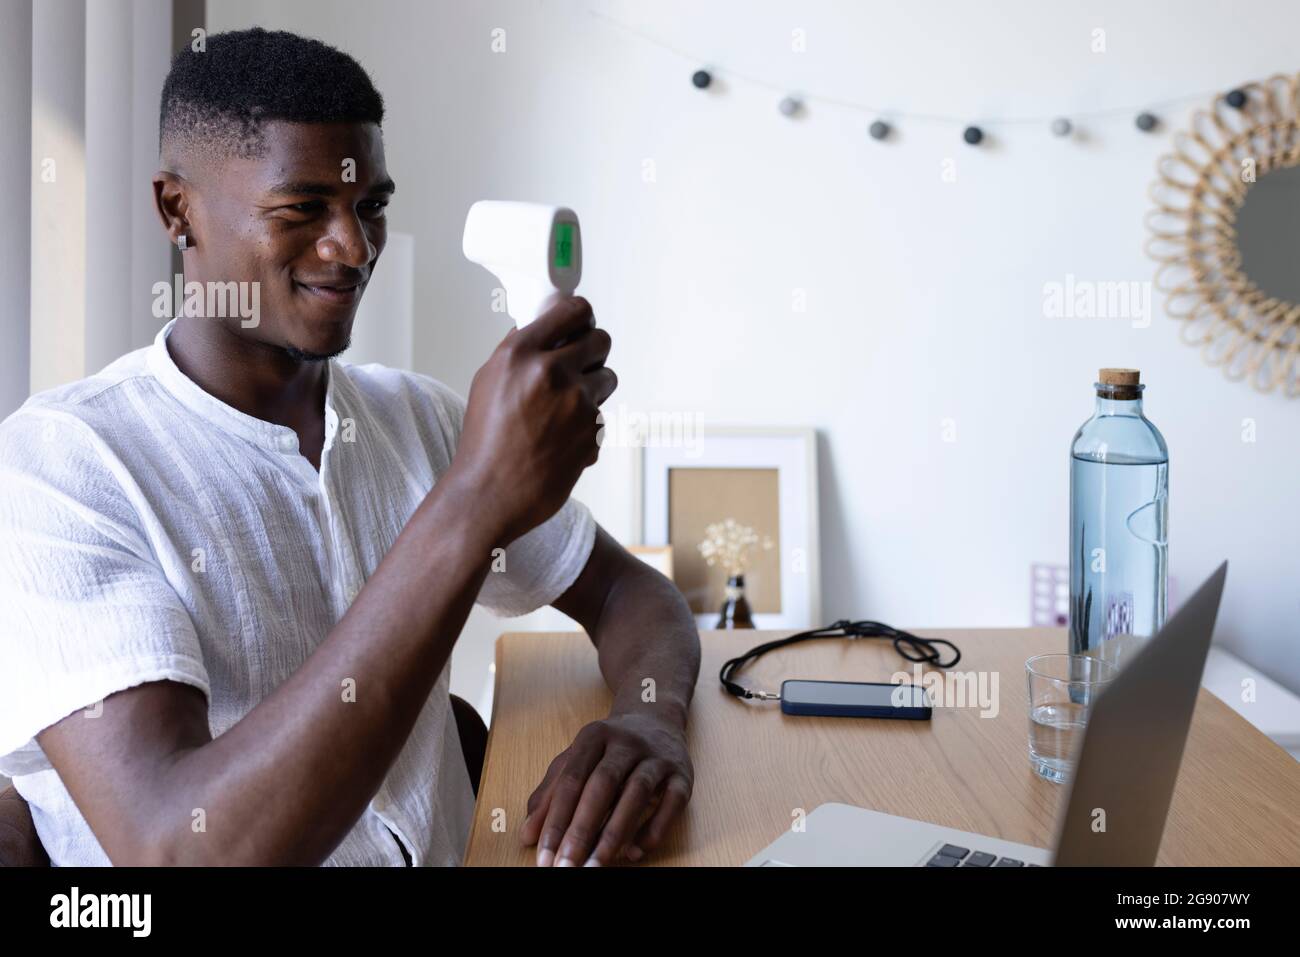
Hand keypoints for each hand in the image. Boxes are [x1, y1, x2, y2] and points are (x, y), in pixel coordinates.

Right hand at [449, 296, 615, 543]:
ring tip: (564, 408)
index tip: (581, 323)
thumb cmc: (485, 439)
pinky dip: (587, 424)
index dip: (582, 316)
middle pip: (601, 340)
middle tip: (581, 363)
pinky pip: (601, 415)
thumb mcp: (489, 380)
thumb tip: (544, 325)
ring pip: (608, 378)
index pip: (573, 311)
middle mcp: (551, 372)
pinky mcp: (593, 432)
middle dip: (593, 350)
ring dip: (594, 388)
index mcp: (521, 353)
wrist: (490, 493)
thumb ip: (519, 349)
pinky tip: (560, 439)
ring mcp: (577, 404)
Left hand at [520, 711, 692, 865]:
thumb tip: (527, 835)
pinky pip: (672, 803)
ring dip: (615, 833)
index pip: (571, 780)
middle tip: (566, 866)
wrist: (656, 716)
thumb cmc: (608, 748)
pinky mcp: (682, 774)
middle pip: (602, 786)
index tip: (544, 855)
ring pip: (637, 793)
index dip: (555, 820)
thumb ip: (550, 794)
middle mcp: (626, 742)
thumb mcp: (576, 759)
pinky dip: (654, 829)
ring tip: (596, 865)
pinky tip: (635, 852)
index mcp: (594, 736)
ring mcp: (657, 757)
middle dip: (582, 830)